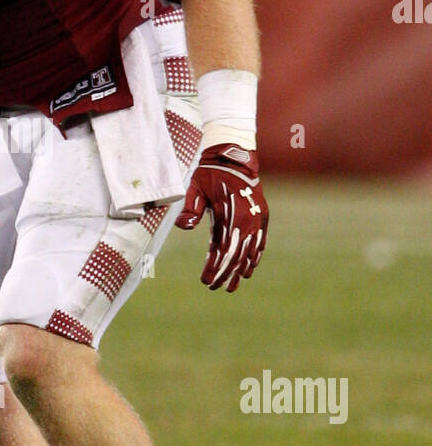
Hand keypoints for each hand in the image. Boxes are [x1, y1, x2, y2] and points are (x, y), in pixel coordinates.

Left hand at [174, 144, 267, 292]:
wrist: (233, 157)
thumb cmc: (209, 175)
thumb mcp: (195, 188)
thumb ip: (191, 208)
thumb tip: (184, 226)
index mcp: (230, 215)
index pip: (223, 250)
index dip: (215, 268)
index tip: (206, 281)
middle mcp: (247, 220)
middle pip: (237, 255)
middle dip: (226, 274)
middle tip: (215, 288)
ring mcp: (257, 219)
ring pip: (250, 252)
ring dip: (241, 270)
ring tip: (232, 286)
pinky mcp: (262, 216)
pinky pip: (260, 241)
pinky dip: (255, 256)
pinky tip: (249, 268)